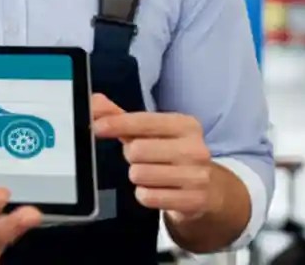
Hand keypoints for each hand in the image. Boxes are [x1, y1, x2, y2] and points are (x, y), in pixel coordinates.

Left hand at [91, 94, 217, 224]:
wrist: (209, 190)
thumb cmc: (173, 154)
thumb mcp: (153, 132)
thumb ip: (122, 117)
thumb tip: (95, 102)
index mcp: (186, 125)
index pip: (143, 121)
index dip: (116, 123)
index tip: (97, 126)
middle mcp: (195, 149)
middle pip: (136, 150)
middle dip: (131, 155)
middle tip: (142, 157)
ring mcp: (196, 176)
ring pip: (139, 174)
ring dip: (137, 175)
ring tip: (151, 173)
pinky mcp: (193, 200)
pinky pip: (148, 197)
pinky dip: (145, 194)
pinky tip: (157, 189)